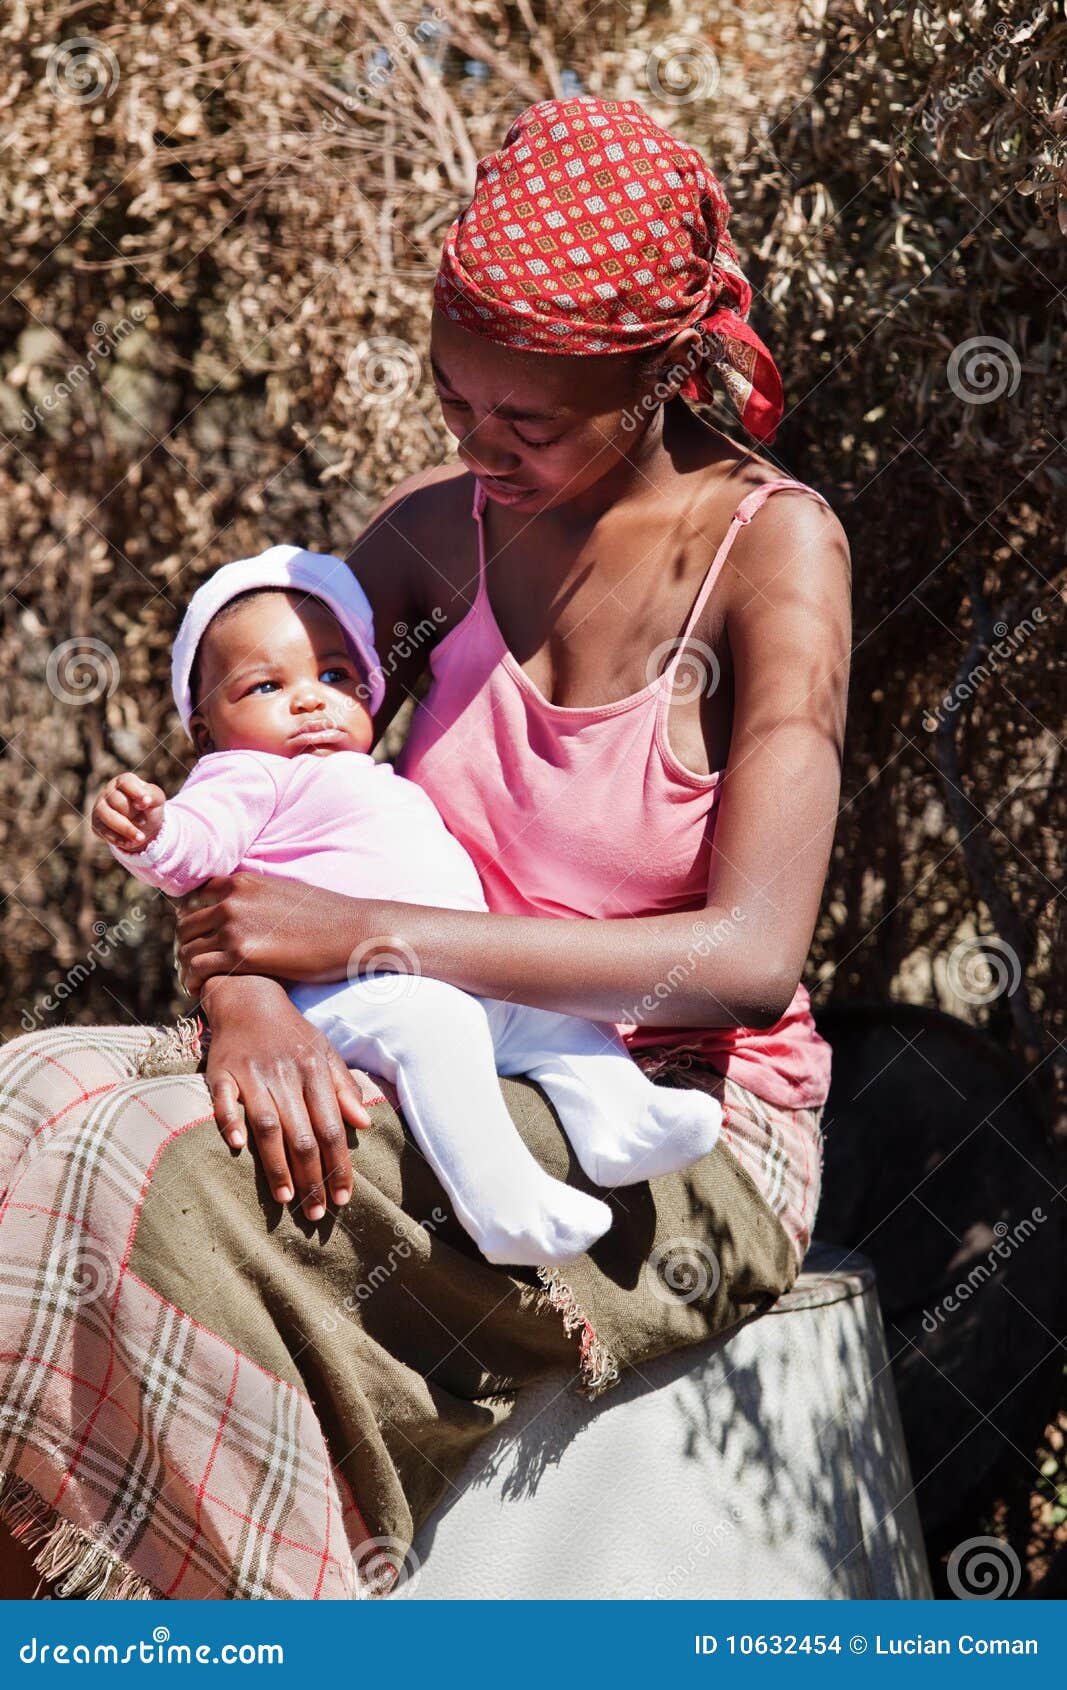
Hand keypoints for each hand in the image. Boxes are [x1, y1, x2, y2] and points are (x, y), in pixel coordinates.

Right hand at [93, 773, 166, 851]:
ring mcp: (99, 808)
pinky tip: (130, 843)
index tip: (147, 803)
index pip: (126, 782)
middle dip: (132, 814)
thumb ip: (153, 795)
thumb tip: (145, 801)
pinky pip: (104, 832)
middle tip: (144, 822)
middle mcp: (108, 792)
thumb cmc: (149, 806)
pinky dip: (118, 839)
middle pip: (117, 802)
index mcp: (123, 781)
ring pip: (108, 817)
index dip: (136, 792)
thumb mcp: (156, 799)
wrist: (143, 825)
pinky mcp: (96, 824)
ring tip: (140, 838)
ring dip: (125, 829)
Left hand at [175, 872, 386, 993]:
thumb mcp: (287, 893)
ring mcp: (233, 925)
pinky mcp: (240, 953)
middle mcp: (231, 900)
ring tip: (197, 985)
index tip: (203, 942)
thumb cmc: (329, 918)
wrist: (353, 931)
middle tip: (197, 969)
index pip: (196, 900)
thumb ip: (260, 899)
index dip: (197, 924)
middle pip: (186, 926)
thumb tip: (255, 913)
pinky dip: (194, 982)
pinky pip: (197, 968)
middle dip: (188, 948)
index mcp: (241, 882)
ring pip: (186, 948)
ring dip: (188, 968)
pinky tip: (202, 993)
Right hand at [202, 975, 370, 1220]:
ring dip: (277, 1164)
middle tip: (316, 1213)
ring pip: (268, 1124)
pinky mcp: (221, 1072)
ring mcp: (252, 1074)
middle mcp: (286, 1076)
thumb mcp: (325, 1053)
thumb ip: (344, 1088)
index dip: (340, 1165)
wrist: (249, 996)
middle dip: (312, 1178)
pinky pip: (224, 1100)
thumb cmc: (292, 1034)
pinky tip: (238, 1148)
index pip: (332, 1129)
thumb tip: (365, 1124)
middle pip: (303, 1135)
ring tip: (286, 1199)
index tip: (345, 1198)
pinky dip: (230, 1122)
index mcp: (315, 1073)